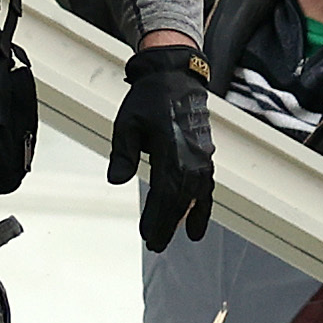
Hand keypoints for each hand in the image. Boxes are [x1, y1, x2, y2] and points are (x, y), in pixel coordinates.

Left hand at [107, 42, 216, 248]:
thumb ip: (123, 153)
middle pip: (181, 200)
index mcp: (171, 149)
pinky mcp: (205, 154)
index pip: (164, 193)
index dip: (157, 218)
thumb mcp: (126, 123)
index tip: (148, 236)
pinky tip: (197, 221)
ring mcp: (202, 157)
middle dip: (168, 225)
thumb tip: (116, 180)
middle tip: (156, 245)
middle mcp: (191, 157)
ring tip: (177, 236)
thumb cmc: (148, 99)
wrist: (175, 77)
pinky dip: (203, 205)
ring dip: (186, 217)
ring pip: (195, 195)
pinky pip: (206, 186)